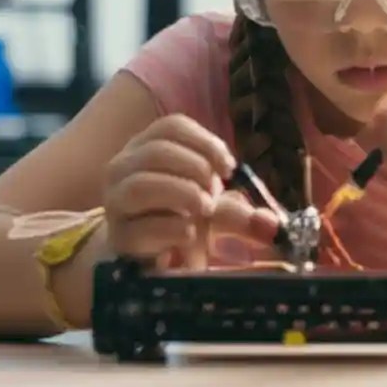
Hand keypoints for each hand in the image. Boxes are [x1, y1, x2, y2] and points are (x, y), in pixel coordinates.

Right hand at [103, 114, 280, 268]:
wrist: (147, 260)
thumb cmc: (178, 220)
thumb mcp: (211, 207)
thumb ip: (239, 210)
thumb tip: (272, 224)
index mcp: (145, 148)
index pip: (171, 126)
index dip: (205, 142)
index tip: (228, 167)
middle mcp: (122, 169)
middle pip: (157, 151)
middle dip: (196, 168)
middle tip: (215, 192)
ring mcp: (115, 204)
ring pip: (141, 185)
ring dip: (182, 193)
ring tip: (204, 208)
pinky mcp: (118, 238)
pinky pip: (141, 227)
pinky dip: (173, 227)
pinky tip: (189, 234)